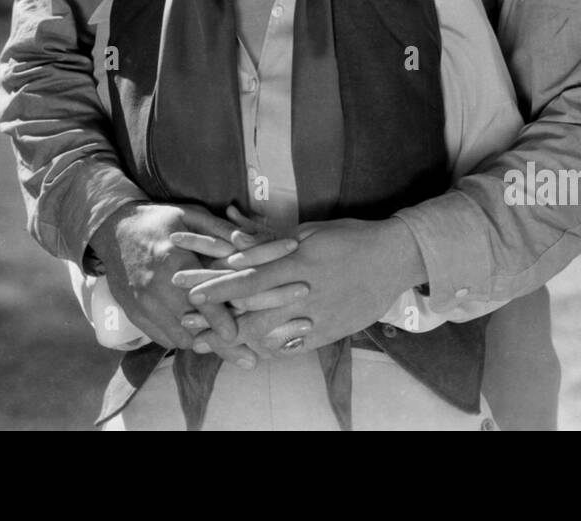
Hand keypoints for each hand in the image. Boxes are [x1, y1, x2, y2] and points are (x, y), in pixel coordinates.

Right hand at [88, 201, 243, 351]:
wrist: (113, 230)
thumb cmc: (157, 220)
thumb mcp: (189, 213)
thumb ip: (219, 229)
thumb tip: (247, 242)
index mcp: (173, 260)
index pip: (199, 297)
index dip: (218, 319)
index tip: (236, 334)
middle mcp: (156, 287)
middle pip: (192, 326)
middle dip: (220, 344)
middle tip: (245, 357)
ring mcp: (143, 303)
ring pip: (178, 337)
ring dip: (200, 340)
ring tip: (221, 340)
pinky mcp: (135, 313)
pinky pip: (162, 338)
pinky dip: (181, 339)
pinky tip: (196, 332)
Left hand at [178, 217, 426, 354]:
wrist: (393, 259)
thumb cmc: (349, 237)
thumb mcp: (309, 231)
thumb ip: (272, 241)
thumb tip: (236, 238)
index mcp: (297, 262)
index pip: (248, 278)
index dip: (217, 287)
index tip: (191, 292)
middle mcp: (303, 292)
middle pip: (251, 310)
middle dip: (215, 317)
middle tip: (187, 321)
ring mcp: (317, 316)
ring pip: (269, 333)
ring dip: (235, 338)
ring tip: (209, 341)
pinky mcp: (330, 331)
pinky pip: (293, 346)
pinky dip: (269, 348)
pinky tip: (250, 350)